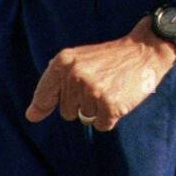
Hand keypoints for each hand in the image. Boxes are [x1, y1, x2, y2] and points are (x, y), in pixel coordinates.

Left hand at [25, 17, 175, 131]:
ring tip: (111, 88)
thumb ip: (54, 85)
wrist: (144, 51)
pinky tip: (119, 98)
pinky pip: (101, 124)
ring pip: (85, 118)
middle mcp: (75, 75)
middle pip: (66, 111)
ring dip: (98, 109)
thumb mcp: (79, 60)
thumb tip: (31, 116)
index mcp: (64, 62)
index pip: (44, 94)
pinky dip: (110, 116)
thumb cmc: (110, 58)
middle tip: (100, 84)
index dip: (43, 106)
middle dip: (82, 104)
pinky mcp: (109, 105)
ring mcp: (92, 90)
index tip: (37, 114)